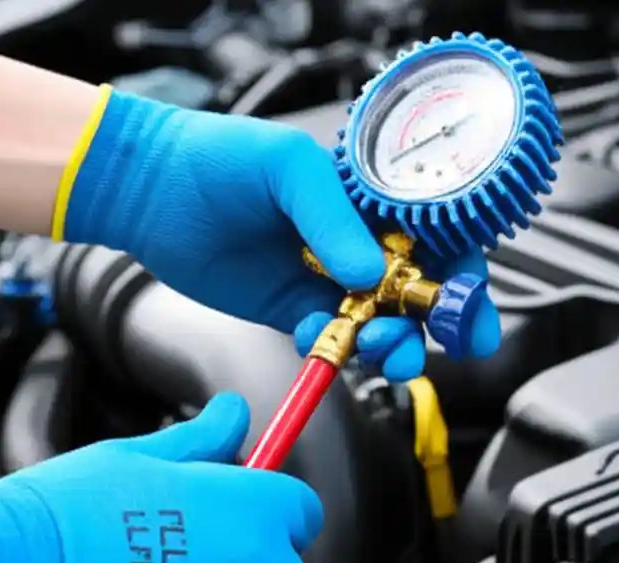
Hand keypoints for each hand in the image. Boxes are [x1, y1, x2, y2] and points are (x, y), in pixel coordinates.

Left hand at [58, 87, 497, 380]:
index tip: (468, 307)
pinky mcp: (289, 307)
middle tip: (433, 343)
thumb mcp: (288, 168)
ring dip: (391, 343)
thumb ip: (333, 219)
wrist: (150, 190)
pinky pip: (327, 337)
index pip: (437, 236)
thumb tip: (369, 274)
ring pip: (378, 322)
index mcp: (369, 199)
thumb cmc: (220, 155)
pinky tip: (316, 335)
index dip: (462, 273)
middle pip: (418, 290)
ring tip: (382, 351)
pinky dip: (333, 347)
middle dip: (436, 324)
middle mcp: (356, 240)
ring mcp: (324, 277)